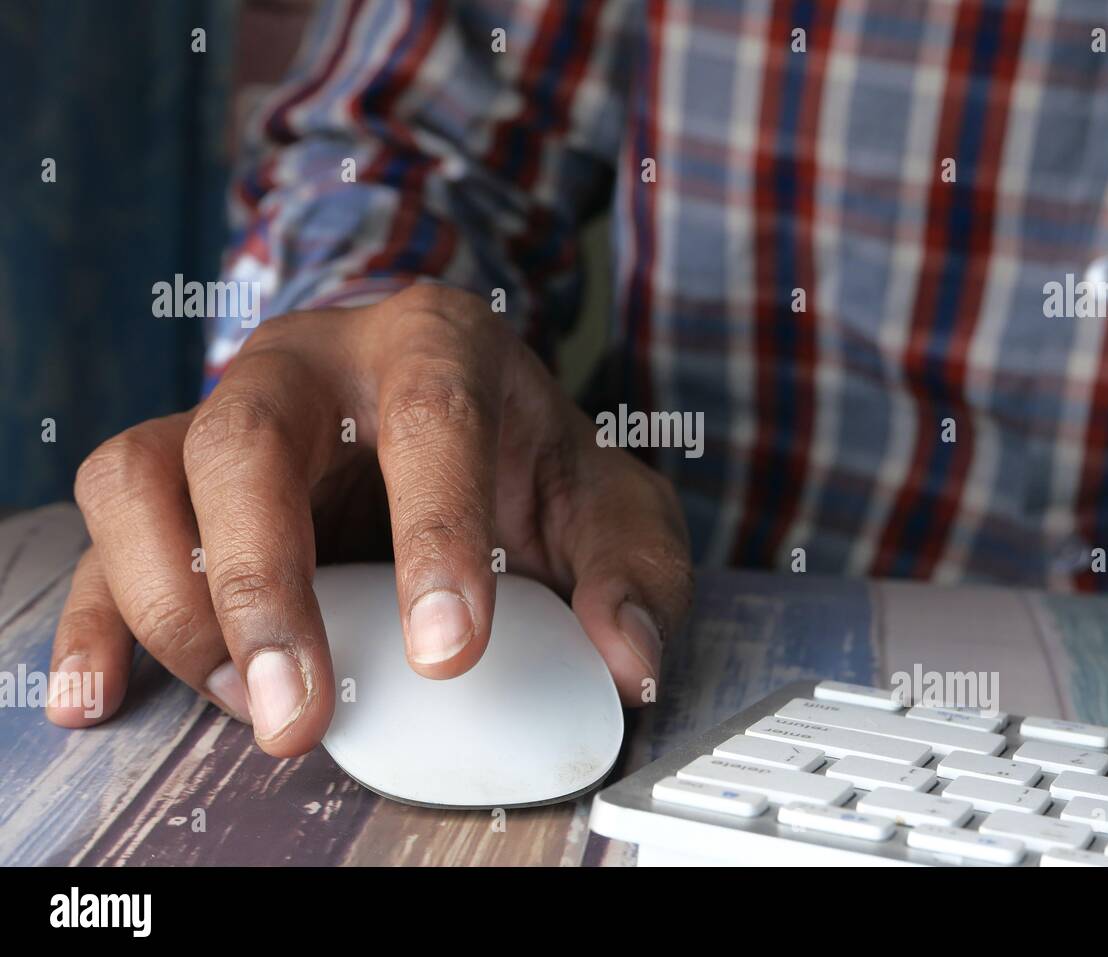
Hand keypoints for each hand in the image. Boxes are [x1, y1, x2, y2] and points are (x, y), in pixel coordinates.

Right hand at [46, 285, 691, 754]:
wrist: (469, 429)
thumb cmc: (532, 467)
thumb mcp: (610, 510)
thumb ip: (631, 572)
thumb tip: (626, 660)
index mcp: (434, 344)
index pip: (428, 416)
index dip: (433, 533)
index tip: (448, 652)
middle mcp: (312, 363)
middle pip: (247, 440)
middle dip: (265, 584)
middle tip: (302, 711)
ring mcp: (228, 412)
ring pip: (144, 476)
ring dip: (178, 603)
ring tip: (249, 703)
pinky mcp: (176, 479)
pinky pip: (104, 534)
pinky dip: (97, 617)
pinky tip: (100, 695)